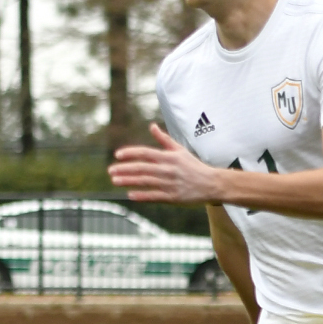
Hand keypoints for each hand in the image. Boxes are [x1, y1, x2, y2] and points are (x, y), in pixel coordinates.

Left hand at [108, 124, 225, 204]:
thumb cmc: (194, 166)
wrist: (212, 183)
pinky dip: (142, 196)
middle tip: (110, 171)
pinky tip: (130, 195)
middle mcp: (167, 169)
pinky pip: (154, 196)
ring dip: (128, 181)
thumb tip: (152, 126)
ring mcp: (169, 184)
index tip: (117, 155)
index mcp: (168, 157)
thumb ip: (164, 139)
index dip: (130, 153)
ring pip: (145, 181)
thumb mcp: (180, 150)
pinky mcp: (173, 197)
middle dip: (124, 169)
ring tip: (115, 181)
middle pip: (141, 168)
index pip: (145, 153)